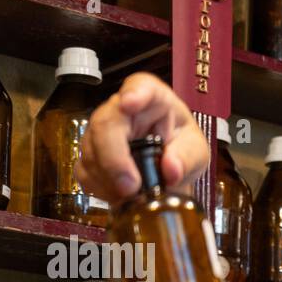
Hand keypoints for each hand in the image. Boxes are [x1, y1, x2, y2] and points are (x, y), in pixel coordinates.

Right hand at [76, 73, 210, 202]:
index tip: (130, 103)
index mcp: (153, 99)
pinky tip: (119, 196)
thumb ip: (188, 158)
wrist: (169, 175)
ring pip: (91, 149)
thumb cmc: (182, 152)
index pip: (141, 85)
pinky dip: (101, 188)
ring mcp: (103, 132)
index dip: (134, 93)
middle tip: (130, 185)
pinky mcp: (92, 155)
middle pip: (106, 122)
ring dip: (109, 178)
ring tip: (132, 195)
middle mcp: (123, 110)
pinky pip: (84, 170)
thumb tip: (171, 169)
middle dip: (114, 157)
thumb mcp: (197, 153)